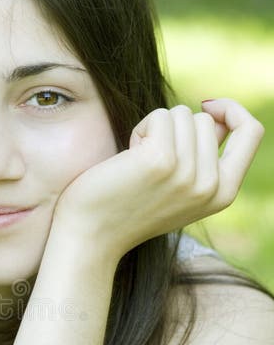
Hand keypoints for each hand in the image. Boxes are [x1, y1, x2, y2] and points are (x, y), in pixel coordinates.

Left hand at [52, 98, 264, 261]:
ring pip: (182, 114)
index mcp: (224, 194)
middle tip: (151, 161)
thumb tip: (215, 115)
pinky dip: (142, 128)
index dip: (232, 110)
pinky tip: (129, 156)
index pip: (252, 131)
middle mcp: (211, 187)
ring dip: (156, 129)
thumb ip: (205, 159)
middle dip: (176, 129)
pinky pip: (160, 116)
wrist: (92, 237)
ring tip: (139, 162)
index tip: (208, 106)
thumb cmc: (130, 208)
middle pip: (206, 120)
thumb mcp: (182, 189)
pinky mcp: (161, 160)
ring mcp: (188, 174)